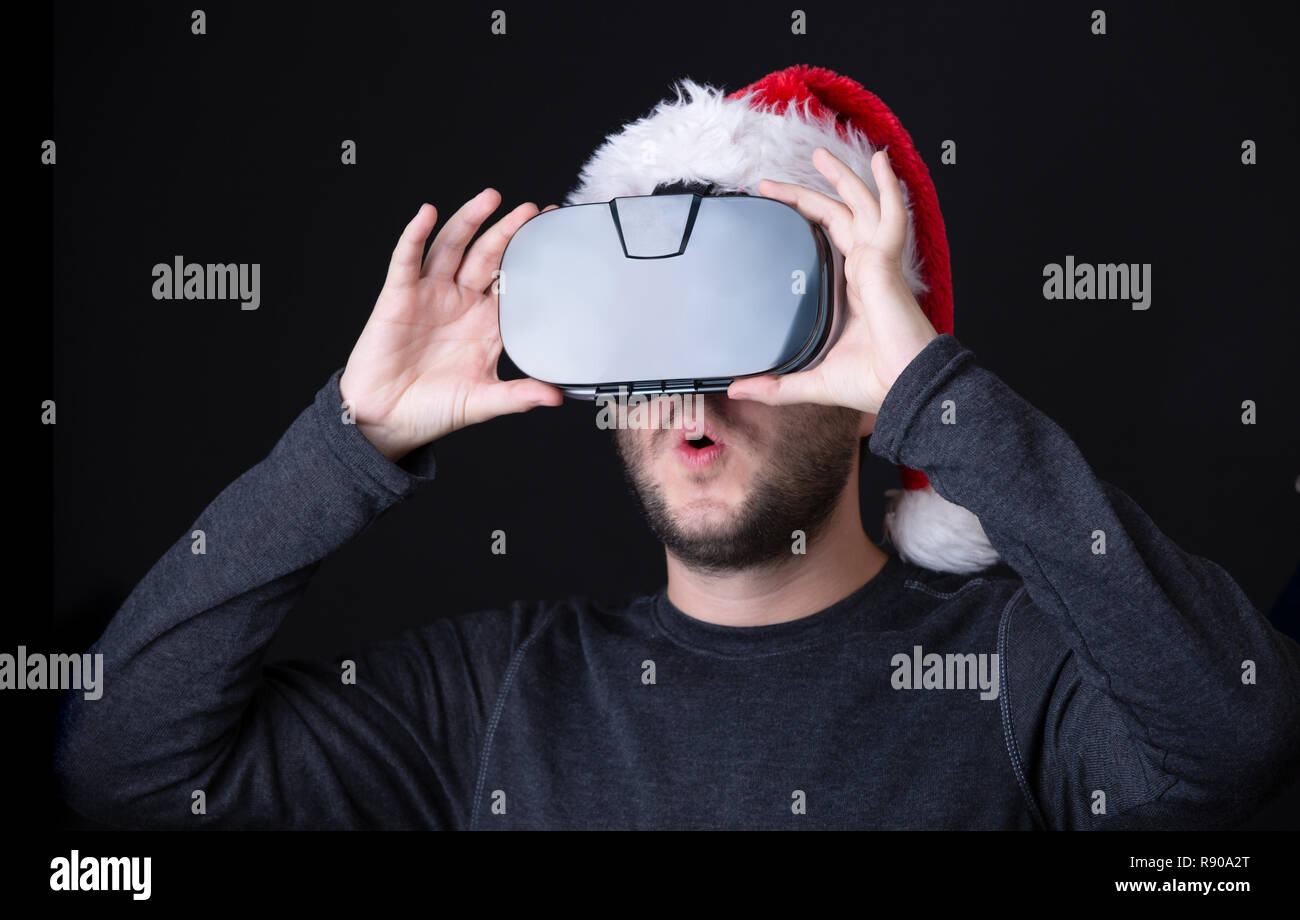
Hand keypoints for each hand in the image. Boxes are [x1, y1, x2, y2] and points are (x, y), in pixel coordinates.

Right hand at [338, 190, 563, 460]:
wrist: (386, 420)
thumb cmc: (433, 409)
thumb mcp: (483, 401)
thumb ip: (518, 396)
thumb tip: (556, 397)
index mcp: (485, 323)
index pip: (514, 281)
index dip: (531, 258)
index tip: (554, 234)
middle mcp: (460, 302)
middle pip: (488, 256)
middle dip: (508, 231)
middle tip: (530, 209)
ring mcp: (430, 295)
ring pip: (452, 248)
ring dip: (469, 220)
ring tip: (490, 198)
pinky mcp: (398, 297)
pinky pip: (407, 260)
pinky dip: (415, 235)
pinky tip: (427, 214)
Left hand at [726, 147, 937, 414]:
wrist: (903, 386)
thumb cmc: (872, 382)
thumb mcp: (810, 380)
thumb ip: (774, 385)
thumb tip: (737, 389)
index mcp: (851, 290)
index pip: (826, 243)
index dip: (803, 224)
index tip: (773, 213)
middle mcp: (864, 271)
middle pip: (838, 218)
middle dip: (809, 194)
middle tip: (773, 181)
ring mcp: (876, 263)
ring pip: (861, 206)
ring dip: (844, 178)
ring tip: (821, 153)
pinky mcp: (885, 262)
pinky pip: (891, 215)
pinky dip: (889, 186)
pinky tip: (880, 162)